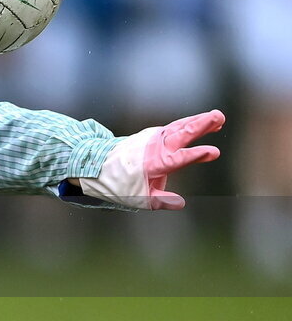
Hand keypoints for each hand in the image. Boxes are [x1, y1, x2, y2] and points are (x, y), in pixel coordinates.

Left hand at [78, 109, 224, 209]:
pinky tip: (203, 121)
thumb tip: (180, 204)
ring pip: (179, 127)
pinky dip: (189, 123)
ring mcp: (154, 138)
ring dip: (198, 120)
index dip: (196, 155)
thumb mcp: (138, 199)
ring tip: (218, 117)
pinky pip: (175, 127)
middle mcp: (155, 148)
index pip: (178, 159)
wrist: (100, 166)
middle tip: (219, 116)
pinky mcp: (154, 134)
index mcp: (153, 164)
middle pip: (180, 134)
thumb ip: (160, 201)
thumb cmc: (121, 185)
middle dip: (200, 125)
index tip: (214, 152)